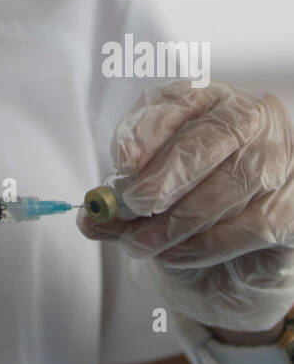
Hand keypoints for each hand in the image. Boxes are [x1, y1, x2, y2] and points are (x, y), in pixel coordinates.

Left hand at [77, 80, 293, 333]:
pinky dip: (206, 243)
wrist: (230, 265)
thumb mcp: (144, 195)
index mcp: (208, 100)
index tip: (123, 161)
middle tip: (131, 204)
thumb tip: (90, 213)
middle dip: (164, 175)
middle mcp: (250, 121)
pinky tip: (176, 254)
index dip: (150, 128)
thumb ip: (119, 201)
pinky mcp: (292, 209)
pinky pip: (251, 225)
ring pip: (231, 182)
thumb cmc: (184, 211)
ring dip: (178, 219)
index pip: (182, 98)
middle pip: (209, 137)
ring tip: (141, 242)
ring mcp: (279, 161)